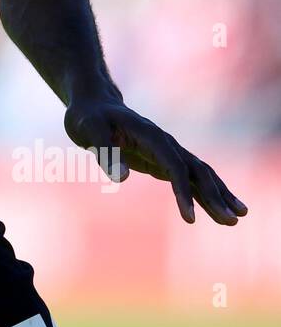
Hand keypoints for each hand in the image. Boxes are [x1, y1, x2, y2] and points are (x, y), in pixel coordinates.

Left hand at [64, 98, 247, 225]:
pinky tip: (218, 210)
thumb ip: (105, 154)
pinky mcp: (162, 160)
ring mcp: (166, 152)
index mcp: (150, 135)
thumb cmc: (88, 117)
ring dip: (218, 195)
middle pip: (196, 170)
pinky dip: (205, 194)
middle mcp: (165, 143)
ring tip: (238, 218)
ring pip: (199, 175)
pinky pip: (189, 179)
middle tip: (231, 221)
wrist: (92, 104)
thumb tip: (122, 179)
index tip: (189, 218)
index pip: (174, 165)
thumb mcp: (88, 132)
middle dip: (214, 196)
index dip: (183, 191)